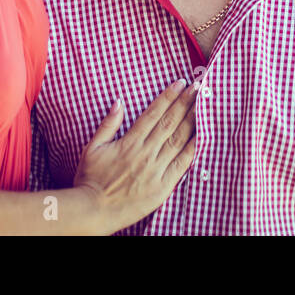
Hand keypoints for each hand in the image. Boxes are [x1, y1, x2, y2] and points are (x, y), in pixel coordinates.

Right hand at [73, 79, 197, 231]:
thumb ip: (107, 125)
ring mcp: (156, 169)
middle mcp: (145, 152)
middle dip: (186, 103)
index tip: (180, 83)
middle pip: (170, 123)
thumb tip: (119, 102)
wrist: (94, 211)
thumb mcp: (92, 148)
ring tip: (203, 105)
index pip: (153, 113)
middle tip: (199, 86)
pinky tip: (203, 136)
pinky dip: (193, 148)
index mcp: (130, 142)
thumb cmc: (90, 179)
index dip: (168, 97)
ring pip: (179, 140)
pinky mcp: (163, 186)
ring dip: (192, 120)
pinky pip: (182, 164)